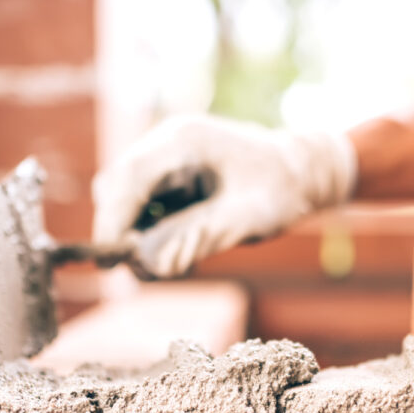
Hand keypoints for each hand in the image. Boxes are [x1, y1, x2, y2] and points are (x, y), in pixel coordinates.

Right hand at [92, 114, 356, 276]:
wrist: (303, 172)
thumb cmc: (281, 189)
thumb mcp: (247, 217)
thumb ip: (197, 237)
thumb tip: (148, 264)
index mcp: (182, 141)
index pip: (126, 180)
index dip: (111, 222)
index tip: (110, 263)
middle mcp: (166, 145)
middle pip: (116, 189)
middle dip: (121, 231)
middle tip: (148, 270)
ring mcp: (166, 160)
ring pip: (125, 201)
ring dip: (137, 236)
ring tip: (173, 263)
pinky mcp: (170, 179)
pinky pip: (144, 208)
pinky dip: (151, 234)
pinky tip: (181, 250)